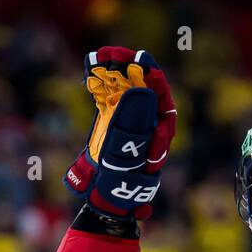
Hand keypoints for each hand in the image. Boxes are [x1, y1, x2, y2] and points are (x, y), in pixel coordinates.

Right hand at [65, 47, 175, 219]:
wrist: (105, 196)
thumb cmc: (123, 183)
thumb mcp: (129, 156)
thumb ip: (134, 125)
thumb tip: (141, 90)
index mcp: (158, 131)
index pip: (161, 101)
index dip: (153, 83)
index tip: (144, 67)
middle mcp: (145, 121)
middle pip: (142, 89)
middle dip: (131, 69)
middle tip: (118, 54)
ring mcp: (126, 117)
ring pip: (124, 88)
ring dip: (114, 70)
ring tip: (102, 55)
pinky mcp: (109, 116)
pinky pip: (107, 93)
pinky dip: (99, 80)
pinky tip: (90, 65)